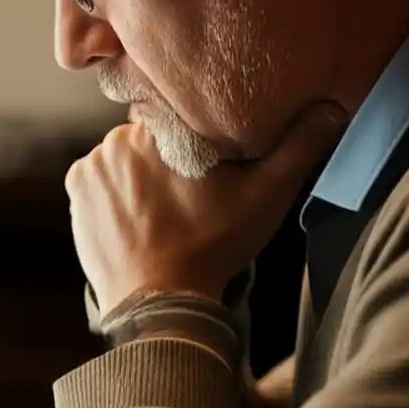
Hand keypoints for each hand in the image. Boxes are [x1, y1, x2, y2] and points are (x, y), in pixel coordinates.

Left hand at [67, 104, 346, 316]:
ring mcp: (91, 165)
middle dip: (168, 154)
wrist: (157, 300)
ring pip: (124, 156)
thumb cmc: (213, 246)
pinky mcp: (76, 191)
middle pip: (150, 134)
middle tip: (191, 191)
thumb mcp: (267, 194)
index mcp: (161, 124)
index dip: (197, 132)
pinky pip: (100, 178)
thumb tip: (332, 107)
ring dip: (139, 173)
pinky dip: (116, 192)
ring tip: (164, 209)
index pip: (180, 109)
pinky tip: (139, 216)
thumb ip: (300, 146)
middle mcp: (117, 137)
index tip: (209, 159)